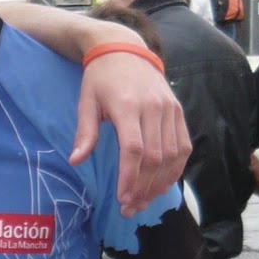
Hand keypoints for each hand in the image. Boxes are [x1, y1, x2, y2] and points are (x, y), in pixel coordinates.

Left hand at [72, 52, 190, 215]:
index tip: (122, 199)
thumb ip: (85, 133)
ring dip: (160, 183)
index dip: (130, 177)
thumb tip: (75, 161)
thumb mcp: (86, 101)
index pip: (133, 149)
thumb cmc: (100, 78)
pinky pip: (183, 146)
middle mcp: (153, 108)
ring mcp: (170, 110)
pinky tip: (163, 184)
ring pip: (172, 155)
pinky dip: (176, 169)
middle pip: (155, 157)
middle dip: (143, 187)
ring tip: (145, 202)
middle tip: (131, 208)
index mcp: (127, 106)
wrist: (124, 49)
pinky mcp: (179, 111)